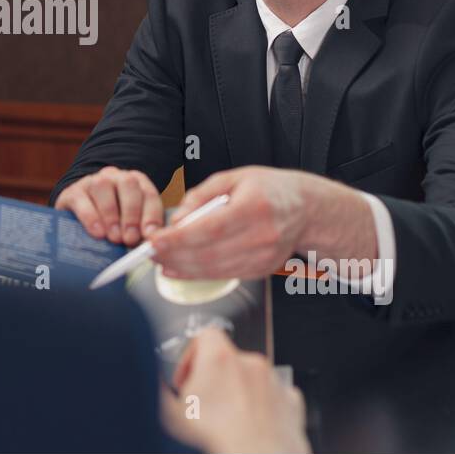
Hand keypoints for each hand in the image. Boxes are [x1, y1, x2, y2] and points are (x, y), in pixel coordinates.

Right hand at [54, 166, 163, 245]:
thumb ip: (140, 234)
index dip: (151, 214)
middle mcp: (115, 177)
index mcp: (135, 183)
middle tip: (130, 238)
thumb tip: (148, 247)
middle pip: (128, 183)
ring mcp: (92, 181)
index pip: (148, 193)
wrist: (77, 220)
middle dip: (131, 213)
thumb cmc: (110, 226)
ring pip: (102, 185)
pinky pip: (81, 199)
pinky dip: (90, 217)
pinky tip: (97, 233)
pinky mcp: (72, 192)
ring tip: (114, 238)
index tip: (150, 235)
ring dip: (111, 214)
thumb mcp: (128, 228)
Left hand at [149, 166, 309, 279]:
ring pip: (214, 269)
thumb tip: (176, 220)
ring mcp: (264, 257)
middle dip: (173, 256)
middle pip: (209, 254)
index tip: (154, 241)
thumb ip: (201, 196)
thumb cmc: (267, 188)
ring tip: (159, 261)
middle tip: (148, 252)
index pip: (209, 229)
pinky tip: (179, 268)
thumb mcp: (233, 178)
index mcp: (255, 208)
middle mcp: (262, 236)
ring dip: (182, 268)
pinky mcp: (262, 270)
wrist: (306, 208)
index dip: (178, 239)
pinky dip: (198, 274)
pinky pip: (224, 275)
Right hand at [160, 327, 309, 453]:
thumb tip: (150, 381)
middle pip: (227, 359)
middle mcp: (251, 364)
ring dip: (238, 393)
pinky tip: (250, 426)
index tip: (186, 380)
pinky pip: (274, 396)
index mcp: (220, 358)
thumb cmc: (218, 443)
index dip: (190, 357)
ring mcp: (274, 383)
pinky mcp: (291, 403)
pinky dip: (263, 407)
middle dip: (214, 380)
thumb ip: (157, 387)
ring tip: (227, 421)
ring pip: (251, 378)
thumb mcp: (170, 414)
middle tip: (203, 406)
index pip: (203, 335)